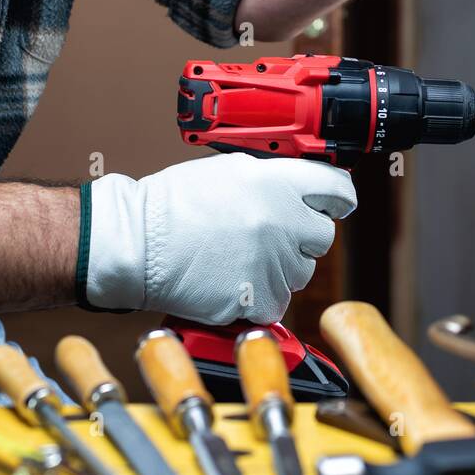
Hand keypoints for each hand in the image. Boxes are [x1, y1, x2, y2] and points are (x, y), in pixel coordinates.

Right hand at [82, 153, 356, 324]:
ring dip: (279, 269)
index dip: (337, 199)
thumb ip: (273, 179)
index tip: (334, 206)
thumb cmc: (173, 205)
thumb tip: (303, 191)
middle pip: (322, 236)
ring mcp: (271, 260)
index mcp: (277, 181)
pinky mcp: (256, 297)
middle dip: (302, 238)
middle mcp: (281, 219)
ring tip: (239, 258)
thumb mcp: (229, 171)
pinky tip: (233, 282)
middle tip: (270, 237)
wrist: (137, 242)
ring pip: (300, 273)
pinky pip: (278, 303)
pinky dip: (260, 298)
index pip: (337, 189)